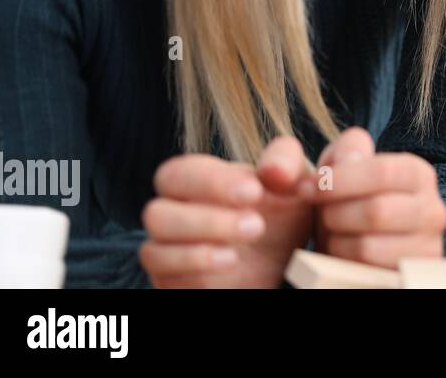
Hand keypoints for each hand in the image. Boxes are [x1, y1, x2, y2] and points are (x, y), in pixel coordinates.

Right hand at [140, 141, 313, 287]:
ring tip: (241, 250)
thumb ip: (286, 163)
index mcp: (197, 182)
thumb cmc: (281, 217)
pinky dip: (195, 269)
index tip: (256, 192)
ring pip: (153, 247)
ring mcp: (169, 251)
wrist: (286, 267)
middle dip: (206, 220)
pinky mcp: (172, 281)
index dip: (212, 182)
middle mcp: (174, 214)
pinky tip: (229, 265)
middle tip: (256, 224)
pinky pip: (164, 277)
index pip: (180, 173)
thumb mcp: (292, 185)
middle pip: (156, 211)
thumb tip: (275, 170)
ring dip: (198, 247)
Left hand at [300, 127, 445, 269]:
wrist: (346, 248)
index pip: (382, 171)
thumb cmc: (342, 201)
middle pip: (376, 210)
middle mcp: (433, 210)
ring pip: (368, 246)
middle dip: (335, 214)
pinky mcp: (412, 277)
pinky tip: (343, 257)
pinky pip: (367, 275)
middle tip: (323, 216)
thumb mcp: (339, 168)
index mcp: (418, 175)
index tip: (306, 188)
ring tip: (334, 235)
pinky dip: (345, 266)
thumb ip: (343, 151)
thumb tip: (351, 158)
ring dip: (337, 242)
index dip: (338, 180)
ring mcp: (428, 248)